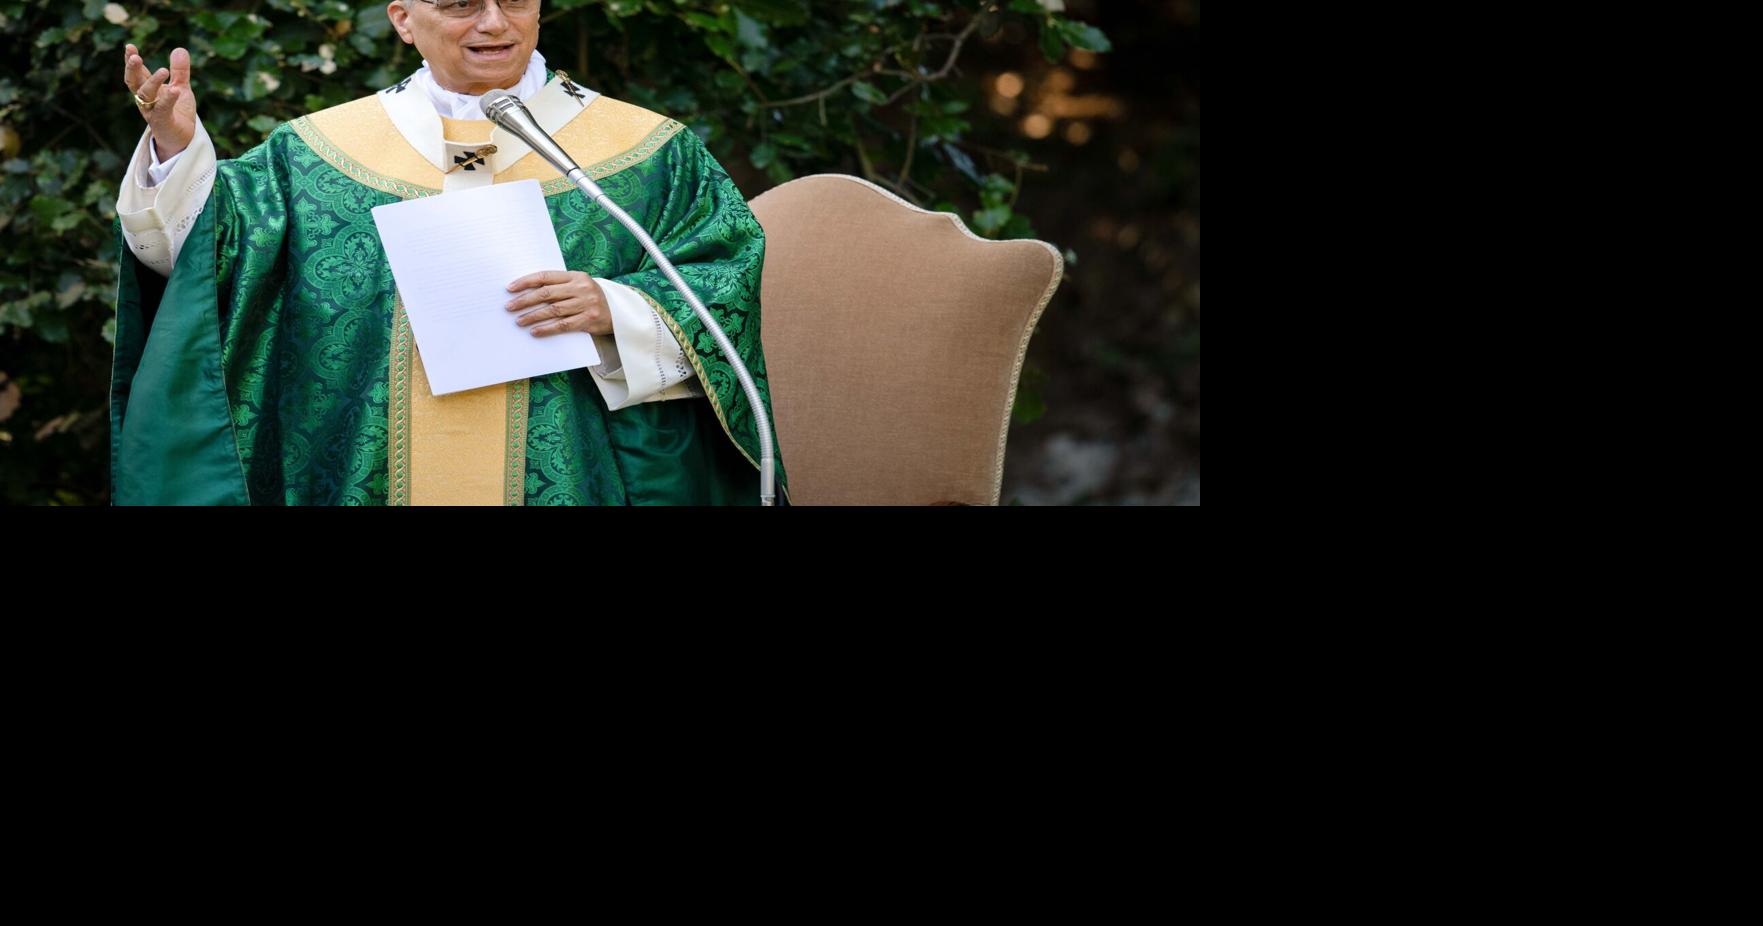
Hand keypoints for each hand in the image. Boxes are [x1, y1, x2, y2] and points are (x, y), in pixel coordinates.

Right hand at [123, 44, 197, 160]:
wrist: (183, 140)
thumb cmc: (177, 113)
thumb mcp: (181, 88)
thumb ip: (180, 71)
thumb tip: (179, 49)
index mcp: (148, 90)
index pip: (137, 73)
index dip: (131, 60)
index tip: (129, 46)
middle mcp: (146, 100)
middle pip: (134, 83)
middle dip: (132, 69)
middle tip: (135, 56)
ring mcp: (152, 111)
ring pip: (146, 95)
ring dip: (153, 82)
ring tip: (164, 70)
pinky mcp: (163, 122)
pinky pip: (162, 110)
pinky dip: (168, 99)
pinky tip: (175, 90)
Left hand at [505, 271, 612, 336]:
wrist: (621, 313)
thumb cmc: (593, 299)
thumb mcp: (579, 287)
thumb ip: (560, 287)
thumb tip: (528, 292)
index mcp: (576, 276)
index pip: (545, 276)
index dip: (526, 282)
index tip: (510, 288)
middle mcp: (581, 288)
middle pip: (546, 293)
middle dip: (525, 300)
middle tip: (509, 307)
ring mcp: (586, 304)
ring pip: (553, 310)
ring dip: (533, 316)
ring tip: (519, 321)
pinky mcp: (589, 320)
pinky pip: (563, 325)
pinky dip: (547, 329)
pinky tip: (535, 331)